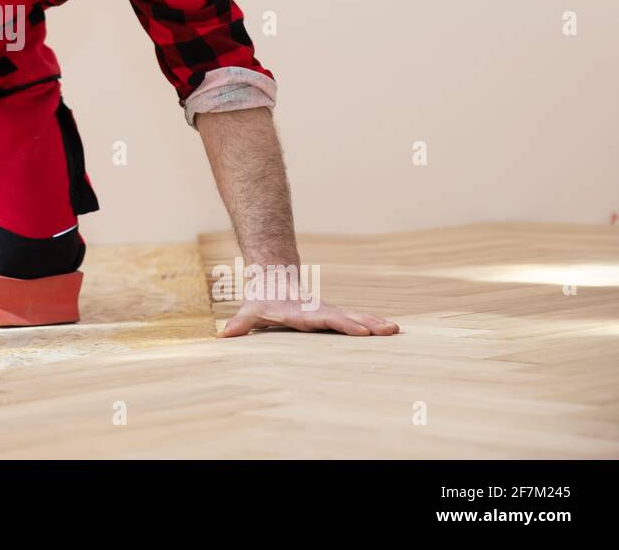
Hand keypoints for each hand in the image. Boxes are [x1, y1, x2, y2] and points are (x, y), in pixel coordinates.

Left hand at [219, 299, 398, 337]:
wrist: (274, 281)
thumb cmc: (263, 301)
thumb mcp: (250, 312)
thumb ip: (239, 323)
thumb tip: (222, 336)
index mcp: (305, 313)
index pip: (326, 319)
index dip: (343, 325)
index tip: (361, 331)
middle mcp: (320, 312)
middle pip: (347, 318)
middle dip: (367, 324)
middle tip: (388, 330)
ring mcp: (329, 313)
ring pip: (355, 317)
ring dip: (375, 323)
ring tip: (396, 330)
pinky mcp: (334, 316)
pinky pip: (356, 320)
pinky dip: (372, 323)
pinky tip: (389, 329)